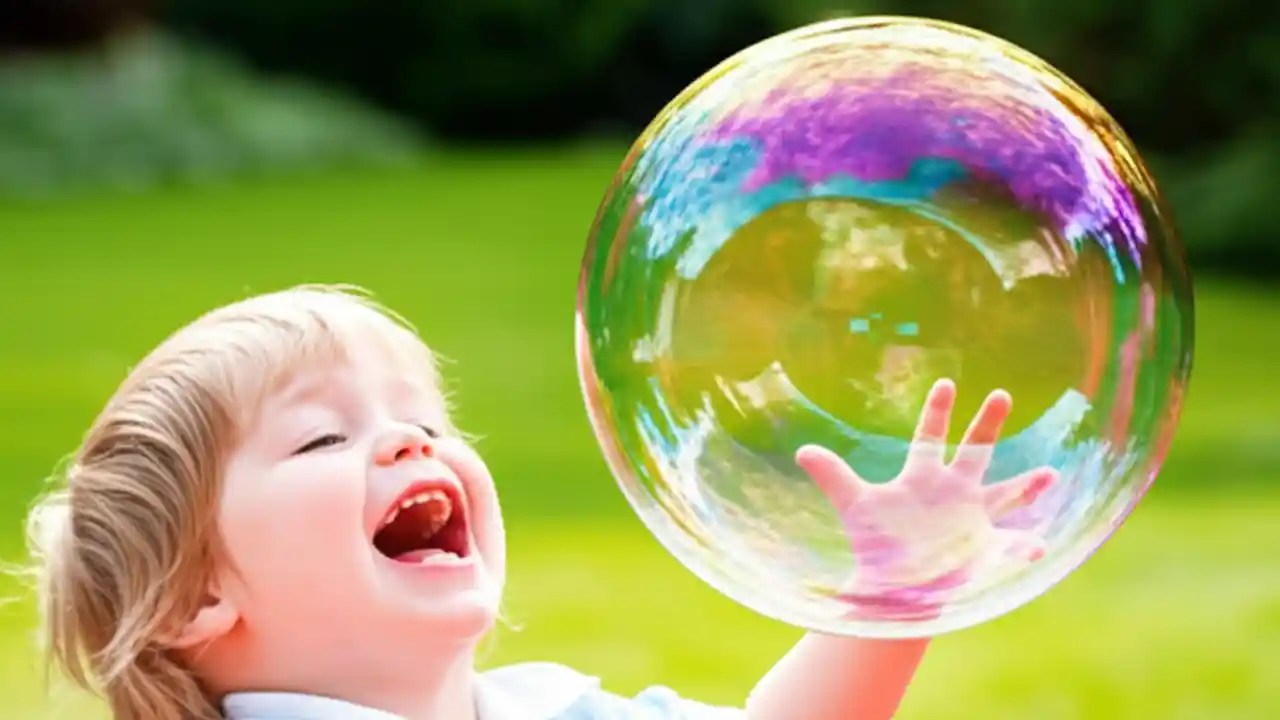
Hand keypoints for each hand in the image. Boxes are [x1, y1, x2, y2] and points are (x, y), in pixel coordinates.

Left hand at [797, 379, 1057, 619]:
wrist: (893, 588)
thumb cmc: (876, 545)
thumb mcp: (856, 506)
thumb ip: (834, 477)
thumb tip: (803, 451)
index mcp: (924, 478)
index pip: (931, 438)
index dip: (938, 412)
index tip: (946, 383)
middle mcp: (953, 493)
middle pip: (974, 451)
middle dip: (987, 424)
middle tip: (1001, 394)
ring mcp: (973, 520)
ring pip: (1006, 497)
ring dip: (1027, 487)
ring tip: (1048, 474)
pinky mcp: (985, 550)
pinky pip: (1011, 547)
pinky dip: (1025, 548)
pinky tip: (1039, 546)